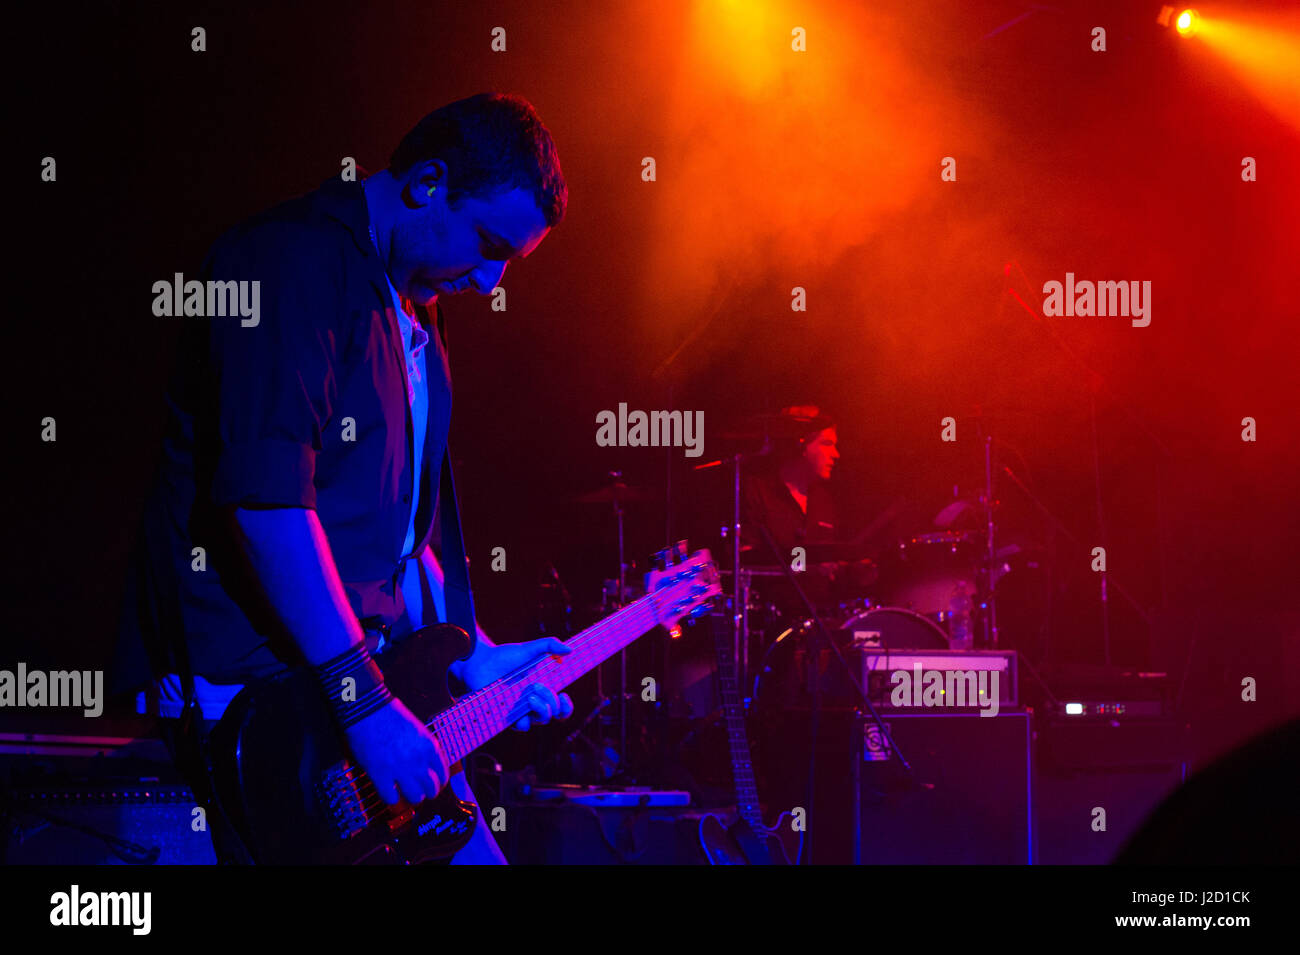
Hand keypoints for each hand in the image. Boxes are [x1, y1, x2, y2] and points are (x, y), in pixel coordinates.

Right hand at [343, 697, 448, 805]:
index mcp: (430, 747)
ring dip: (411, 796)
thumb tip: (426, 765)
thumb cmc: (390, 715)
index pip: (443, 774)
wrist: (369, 711)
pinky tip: (388, 791)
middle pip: (432, 789)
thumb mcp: (418, 730)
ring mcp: (401, 770)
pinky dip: (390, 798)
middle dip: (427, 792)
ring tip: (406, 792)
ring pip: (415, 797)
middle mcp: (419, 761)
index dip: (439, 782)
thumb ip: (424, 749)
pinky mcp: (381, 775)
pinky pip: (391, 798)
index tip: (435, 783)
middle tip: (421, 790)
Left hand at [459, 638, 575, 731]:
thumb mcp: (529, 648)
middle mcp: (534, 703)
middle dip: (550, 700)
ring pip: (540, 720)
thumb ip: (550, 645)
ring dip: (541, 710)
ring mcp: (520, 711)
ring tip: (529, 696)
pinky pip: (520, 727)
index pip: (561, 707)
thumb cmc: (505, 656)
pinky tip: (519, 710)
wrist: (480, 661)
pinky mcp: (507, 717)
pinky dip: (523, 721)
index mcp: (543, 690)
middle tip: (536, 685)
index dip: (566, 707)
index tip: (563, 695)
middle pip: (553, 713)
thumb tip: (569, 650)